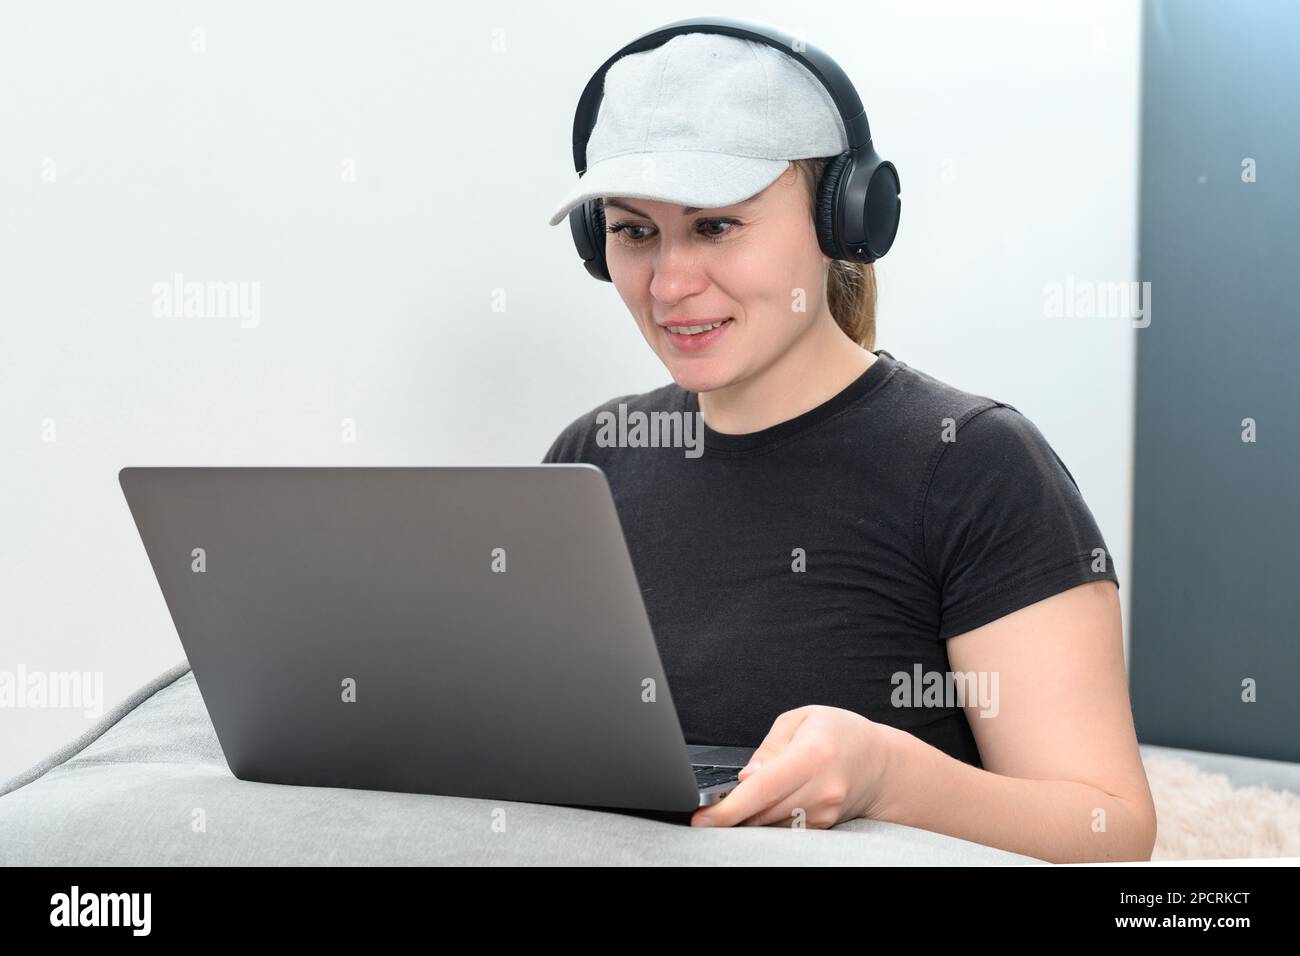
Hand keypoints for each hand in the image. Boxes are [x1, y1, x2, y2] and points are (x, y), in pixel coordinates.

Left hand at [690, 705, 895, 827]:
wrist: (880, 763)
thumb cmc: (840, 733)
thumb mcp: (802, 719)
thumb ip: (769, 748)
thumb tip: (745, 778)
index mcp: (813, 755)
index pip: (763, 788)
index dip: (729, 808)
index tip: (703, 819)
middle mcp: (822, 789)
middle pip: (761, 812)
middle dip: (732, 811)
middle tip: (713, 805)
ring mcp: (824, 813)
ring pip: (769, 824)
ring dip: (750, 814)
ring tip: (750, 795)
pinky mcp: (823, 827)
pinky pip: (782, 829)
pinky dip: (767, 818)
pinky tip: (768, 802)